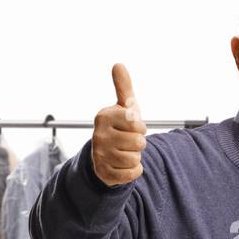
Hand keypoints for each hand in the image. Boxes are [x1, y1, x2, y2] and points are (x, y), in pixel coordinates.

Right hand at [91, 63, 147, 185]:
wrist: (105, 156)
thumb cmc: (119, 127)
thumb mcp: (123, 107)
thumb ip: (124, 87)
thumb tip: (118, 64)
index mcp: (104, 116)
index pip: (137, 123)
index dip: (139, 126)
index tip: (131, 126)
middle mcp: (98, 135)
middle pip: (138, 142)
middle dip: (138, 143)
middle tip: (127, 141)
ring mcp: (99, 155)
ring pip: (135, 158)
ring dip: (135, 157)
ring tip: (124, 152)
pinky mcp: (104, 173)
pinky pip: (133, 173)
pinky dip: (133, 171)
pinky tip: (123, 165)